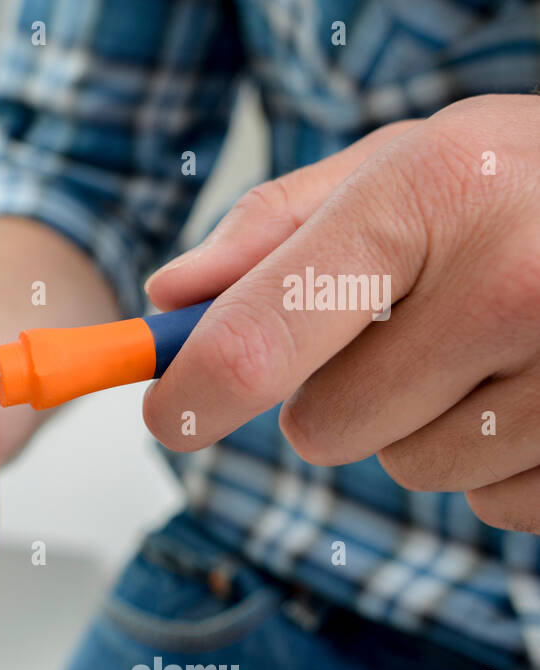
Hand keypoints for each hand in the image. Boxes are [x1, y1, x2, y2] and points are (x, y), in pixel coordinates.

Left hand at [143, 94, 539, 532]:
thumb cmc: (518, 185)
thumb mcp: (406, 165)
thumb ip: (278, 226)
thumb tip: (170, 297)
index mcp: (433, 196)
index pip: (260, 338)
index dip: (193, 392)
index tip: (167, 414)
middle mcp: (511, 284)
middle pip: (325, 427)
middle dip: (342, 390)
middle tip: (411, 327)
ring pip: (412, 469)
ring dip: (426, 424)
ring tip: (496, 344)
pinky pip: (493, 504)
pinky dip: (500, 460)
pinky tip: (539, 385)